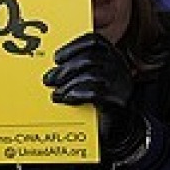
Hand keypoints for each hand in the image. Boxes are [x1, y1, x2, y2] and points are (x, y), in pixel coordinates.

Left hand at [42, 32, 144, 161]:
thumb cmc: (101, 103)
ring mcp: (121, 83)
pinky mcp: (119, 101)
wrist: (119, 128)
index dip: (73, 46)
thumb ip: (78, 71)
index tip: (56, 57)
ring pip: (92, 74)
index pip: (94, 42)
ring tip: (56, 93)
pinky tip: (67, 99)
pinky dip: (77, 94)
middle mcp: (119, 66)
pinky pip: (96, 92)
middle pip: (90, 58)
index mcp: (112, 57)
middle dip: (65, 68)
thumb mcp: (91, 81)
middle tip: (49, 79)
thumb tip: (54, 69)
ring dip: (68, 84)